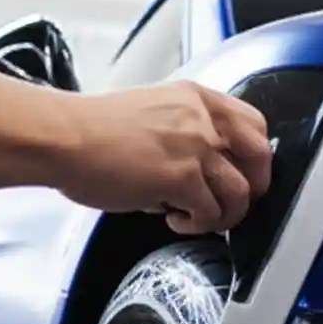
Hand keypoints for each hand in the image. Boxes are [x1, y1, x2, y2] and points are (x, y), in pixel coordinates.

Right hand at [50, 81, 270, 233]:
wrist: (62, 137)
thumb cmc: (92, 130)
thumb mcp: (152, 112)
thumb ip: (185, 133)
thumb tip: (204, 170)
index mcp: (196, 98)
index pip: (254, 123)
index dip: (255, 156)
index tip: (243, 174)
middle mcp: (202, 119)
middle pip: (260, 157)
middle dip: (253, 189)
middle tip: (231, 205)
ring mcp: (194, 147)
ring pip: (239, 193)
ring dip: (222, 215)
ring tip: (194, 218)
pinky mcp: (181, 177)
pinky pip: (210, 213)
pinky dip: (196, 224)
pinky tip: (173, 219)